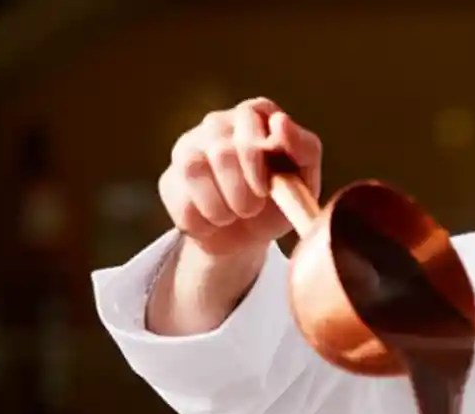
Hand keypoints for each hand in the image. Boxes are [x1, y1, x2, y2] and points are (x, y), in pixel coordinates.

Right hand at [158, 97, 322, 257]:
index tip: (267, 186)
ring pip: (194, 171)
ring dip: (223, 208)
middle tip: (254, 208)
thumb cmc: (281, 199)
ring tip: (235, 215)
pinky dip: (205, 222)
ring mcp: (189, 148)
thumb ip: (304, 148)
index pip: (252, 114)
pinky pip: (182, 201)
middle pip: (223, 150)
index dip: (258, 154)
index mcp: (255, 115)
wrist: (249, 237)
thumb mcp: (304, 177)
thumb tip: (281, 122)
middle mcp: (218, 123)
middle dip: (243, 191)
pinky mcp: (170, 179)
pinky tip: (214, 222)